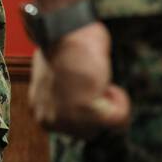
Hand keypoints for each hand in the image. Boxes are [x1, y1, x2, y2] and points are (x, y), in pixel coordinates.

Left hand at [28, 21, 131, 138]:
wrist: (64, 29)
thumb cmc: (62, 45)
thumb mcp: (55, 78)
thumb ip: (63, 96)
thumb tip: (79, 99)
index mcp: (40, 112)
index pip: (74, 128)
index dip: (88, 106)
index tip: (83, 84)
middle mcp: (49, 120)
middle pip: (90, 131)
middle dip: (98, 107)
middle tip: (92, 80)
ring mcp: (66, 118)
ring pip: (106, 126)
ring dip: (110, 102)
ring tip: (97, 79)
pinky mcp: (86, 110)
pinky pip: (119, 118)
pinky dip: (121, 101)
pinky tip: (107, 83)